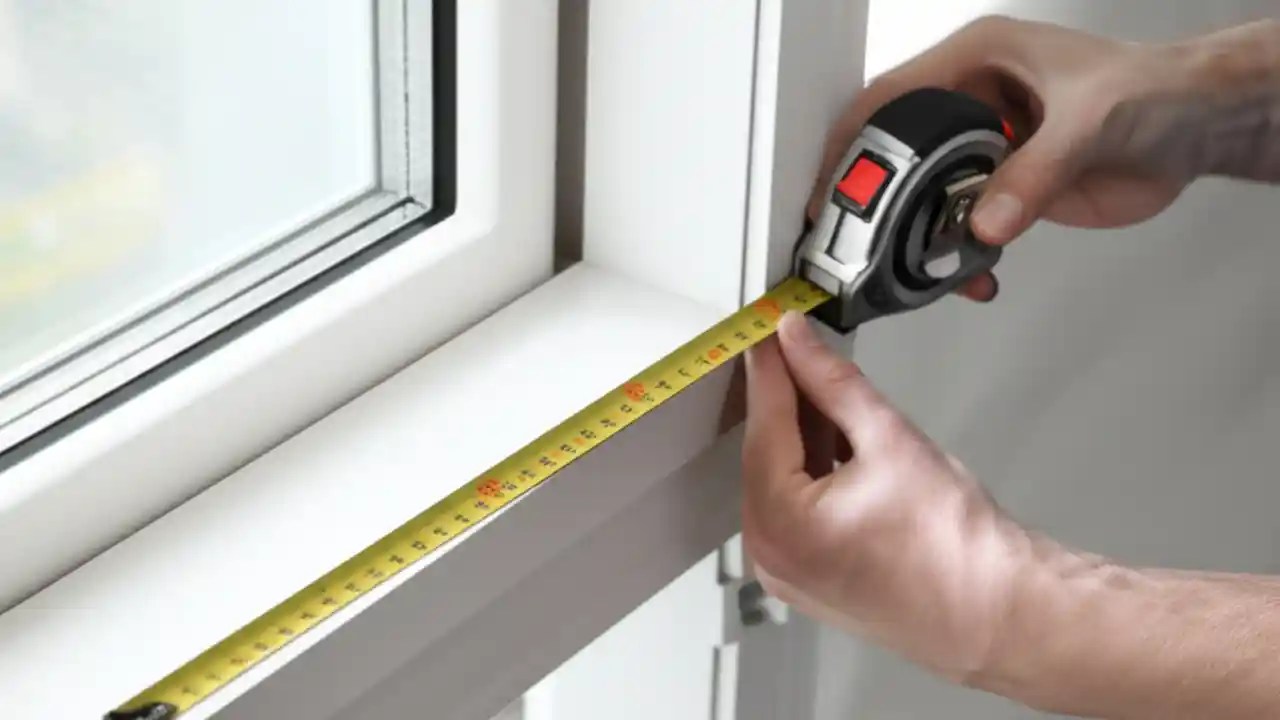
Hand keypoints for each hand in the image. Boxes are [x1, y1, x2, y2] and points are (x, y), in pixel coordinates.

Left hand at [741, 311, 1029, 683]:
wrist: (1002, 614)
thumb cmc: (953, 537)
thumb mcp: (889, 439)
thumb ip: (834, 383)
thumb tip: (797, 338)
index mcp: (778, 523)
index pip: (764, 425)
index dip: (770, 369)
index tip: (770, 330)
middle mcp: (767, 555)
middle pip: (765, 457)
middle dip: (786, 402)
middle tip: (801, 349)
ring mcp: (785, 576)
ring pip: (780, 484)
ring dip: (802, 437)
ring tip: (827, 389)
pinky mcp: (809, 584)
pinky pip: (795, 514)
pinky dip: (811, 475)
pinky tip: (836, 439)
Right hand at [810, 16, 1191, 300]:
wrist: (1198, 130)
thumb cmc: (1153, 92)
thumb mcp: (1090, 123)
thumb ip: (1036, 173)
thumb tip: (985, 222)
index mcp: (976, 60)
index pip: (891, 99)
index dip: (854, 143)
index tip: (833, 188)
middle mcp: (972, 102)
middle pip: (899, 155)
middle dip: (882, 201)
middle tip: (865, 241)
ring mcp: (987, 149)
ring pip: (927, 197)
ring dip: (923, 237)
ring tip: (921, 267)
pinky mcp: (1006, 189)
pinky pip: (965, 226)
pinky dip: (962, 256)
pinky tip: (973, 274)